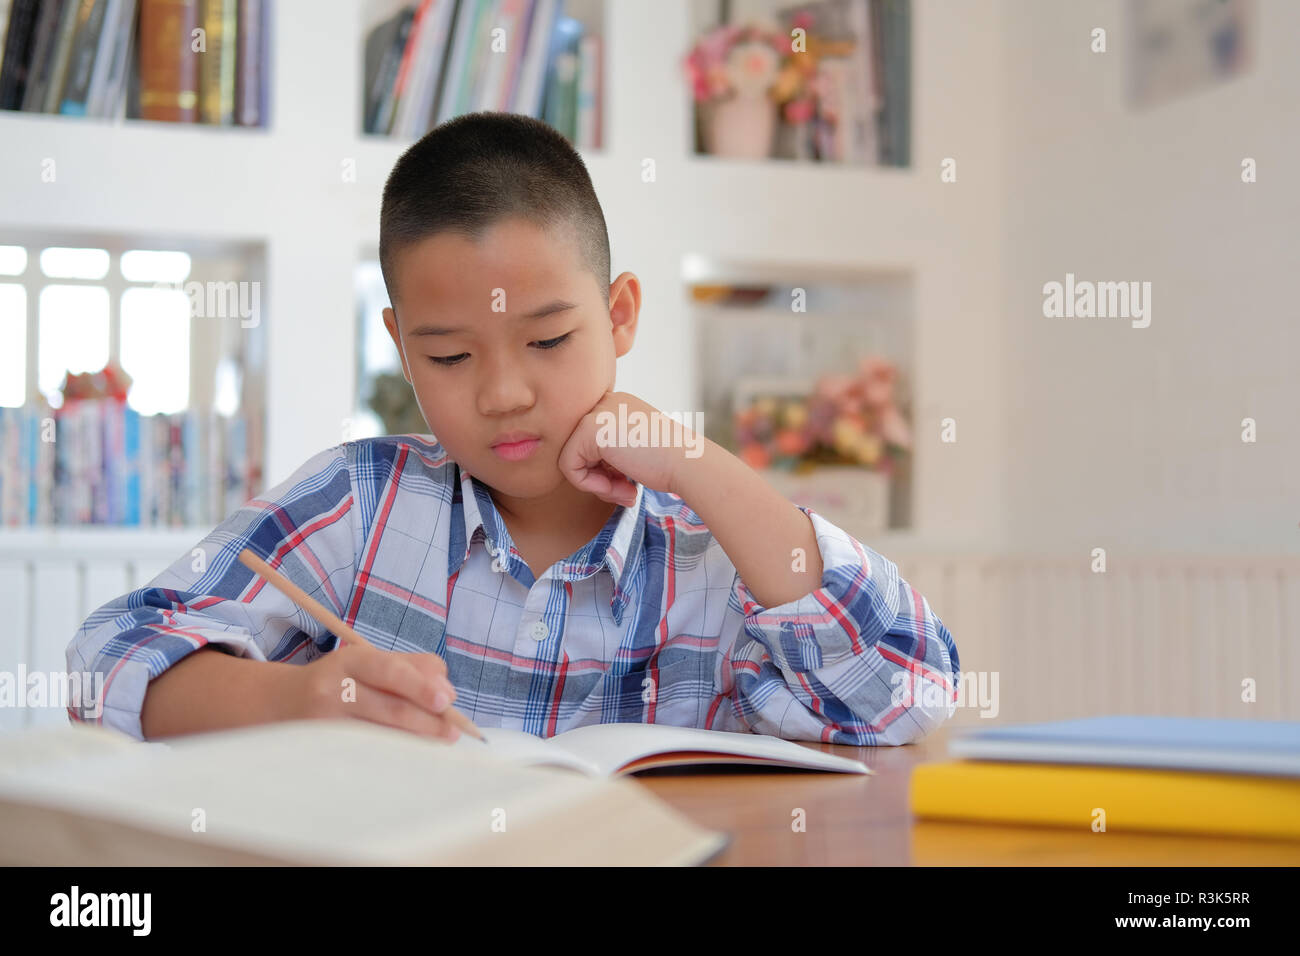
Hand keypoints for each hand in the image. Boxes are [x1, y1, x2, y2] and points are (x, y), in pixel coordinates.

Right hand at [287, 640, 462, 741]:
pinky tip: (408, 757)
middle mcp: (334, 689)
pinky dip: (391, 755)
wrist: (280, 703)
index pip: (390, 670)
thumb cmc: (340, 681)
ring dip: (414, 741)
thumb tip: (447, 689)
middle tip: (453, 732)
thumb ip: (412, 667)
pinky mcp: (322, 750)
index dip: (421, 686)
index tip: (447, 700)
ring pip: (380, 736)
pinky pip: (365, 755)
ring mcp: (326, 723)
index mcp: (352, 660)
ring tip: (438, 745)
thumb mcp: (369, 663)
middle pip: (389, 707)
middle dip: (427, 721)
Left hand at [557, 391, 694, 504]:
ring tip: (626, 493)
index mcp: (617, 404)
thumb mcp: (634, 449)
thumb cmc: (669, 464)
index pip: (590, 444)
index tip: (629, 485)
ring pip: (571, 459)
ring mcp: (596, 412)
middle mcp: (605, 402)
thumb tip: (579, 470)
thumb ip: (609, 452)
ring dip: (597, 485)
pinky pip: (569, 466)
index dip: (605, 471)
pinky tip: (620, 488)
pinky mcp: (589, 428)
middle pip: (578, 449)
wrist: (689, 464)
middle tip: (626, 493)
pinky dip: (590, 485)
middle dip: (599, 478)